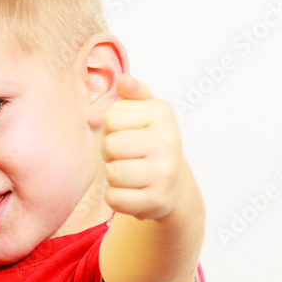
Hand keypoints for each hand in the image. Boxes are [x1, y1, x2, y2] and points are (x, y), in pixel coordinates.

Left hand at [101, 75, 184, 220]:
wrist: (171, 183)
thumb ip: (133, 94)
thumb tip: (123, 80)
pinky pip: (115, 199)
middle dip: (112, 154)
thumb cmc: (148, 141)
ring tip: (131, 173)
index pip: (111, 117)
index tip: (128, 133)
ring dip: (114, 176)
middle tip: (129, 156)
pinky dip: (116, 198)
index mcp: (162, 113)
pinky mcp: (157, 201)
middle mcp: (170, 141)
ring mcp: (165, 173)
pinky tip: (132, 192)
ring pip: (112, 174)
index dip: (112, 128)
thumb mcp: (144, 112)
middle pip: (110, 146)